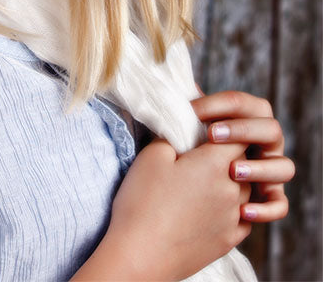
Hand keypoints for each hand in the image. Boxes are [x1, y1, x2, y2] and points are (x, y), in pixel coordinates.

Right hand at [71, 138, 251, 280]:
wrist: (140, 256)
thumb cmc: (142, 202)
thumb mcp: (152, 155)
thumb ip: (176, 134)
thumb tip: (186, 128)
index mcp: (216, 164)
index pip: (237, 135)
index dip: (223, 128)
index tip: (208, 128)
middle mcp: (233, 190)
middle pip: (243, 161)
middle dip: (226, 155)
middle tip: (200, 154)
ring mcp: (234, 218)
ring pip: (244, 190)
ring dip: (230, 181)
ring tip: (202, 182)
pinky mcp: (229, 241)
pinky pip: (242, 217)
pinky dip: (230, 208)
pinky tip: (209, 206)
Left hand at [191, 90, 294, 222]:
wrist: (189, 192)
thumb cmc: (191, 150)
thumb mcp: (191, 130)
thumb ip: (194, 111)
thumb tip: (182, 87)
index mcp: (248, 119)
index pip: (244, 104)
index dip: (220, 104)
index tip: (192, 111)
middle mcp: (266, 144)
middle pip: (271, 129)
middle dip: (242, 130)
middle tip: (212, 135)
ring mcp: (272, 172)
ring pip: (284, 167)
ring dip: (260, 168)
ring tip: (232, 172)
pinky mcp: (270, 200)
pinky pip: (280, 205)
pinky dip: (266, 208)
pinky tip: (243, 211)